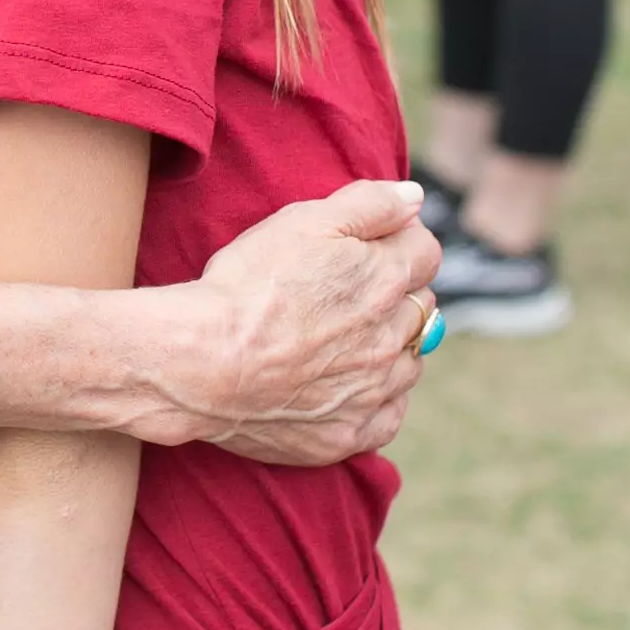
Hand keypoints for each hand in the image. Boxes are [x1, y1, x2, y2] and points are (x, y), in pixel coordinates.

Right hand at [140, 182, 438, 461]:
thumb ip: (369, 203)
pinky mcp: (349, 432)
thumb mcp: (304, 221)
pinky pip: (387, 415)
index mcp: (387, 279)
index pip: (426, 252)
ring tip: (339, 340)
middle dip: (394, 294)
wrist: (204, 362)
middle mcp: (393, 337)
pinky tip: (344, 385)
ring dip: (389, 348)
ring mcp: (374, 390)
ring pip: (408, 362)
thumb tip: (415, 197)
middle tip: (343, 292)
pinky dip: (375, 400)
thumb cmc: (247, 285)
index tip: (368, 245)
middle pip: (420, 306)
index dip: (399, 241)